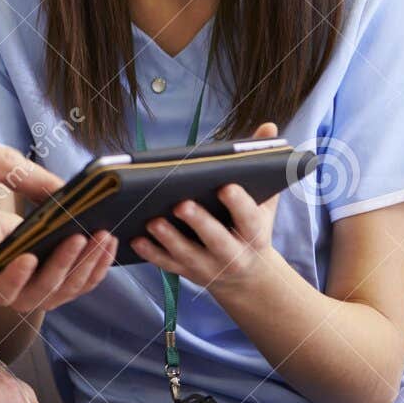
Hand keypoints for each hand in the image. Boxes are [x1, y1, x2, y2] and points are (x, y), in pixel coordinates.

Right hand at [0, 210, 117, 313]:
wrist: (16, 245)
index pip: (5, 289)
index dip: (16, 276)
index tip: (28, 257)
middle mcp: (27, 300)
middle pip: (47, 286)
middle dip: (64, 261)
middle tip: (78, 236)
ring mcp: (53, 298)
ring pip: (74, 284)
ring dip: (90, 260)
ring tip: (102, 234)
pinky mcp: (73, 290)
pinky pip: (90, 281)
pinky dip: (102, 262)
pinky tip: (110, 241)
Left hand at [128, 121, 283, 293]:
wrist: (248, 277)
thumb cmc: (252, 227)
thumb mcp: (264, 200)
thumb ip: (263, 164)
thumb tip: (268, 126)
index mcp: (254, 234)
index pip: (249, 218)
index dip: (238, 204)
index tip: (225, 186)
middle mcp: (233, 255)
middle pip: (216, 240)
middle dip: (199, 223)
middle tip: (180, 204)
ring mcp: (208, 267)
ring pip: (187, 254)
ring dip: (169, 239)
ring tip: (152, 220)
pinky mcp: (186, 272)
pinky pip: (167, 264)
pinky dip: (151, 253)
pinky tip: (135, 238)